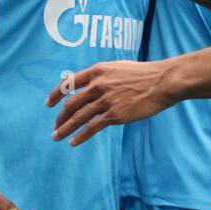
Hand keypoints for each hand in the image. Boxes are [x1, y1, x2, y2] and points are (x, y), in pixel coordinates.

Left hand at [46, 60, 173, 145]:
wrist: (162, 82)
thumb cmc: (143, 74)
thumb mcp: (117, 68)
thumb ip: (102, 76)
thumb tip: (89, 85)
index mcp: (97, 71)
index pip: (69, 82)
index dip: (56, 94)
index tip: (48, 103)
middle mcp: (98, 85)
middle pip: (71, 103)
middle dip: (60, 117)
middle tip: (55, 126)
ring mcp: (106, 100)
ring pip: (78, 117)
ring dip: (65, 128)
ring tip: (57, 137)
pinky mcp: (115, 115)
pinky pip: (92, 127)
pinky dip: (80, 136)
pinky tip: (73, 142)